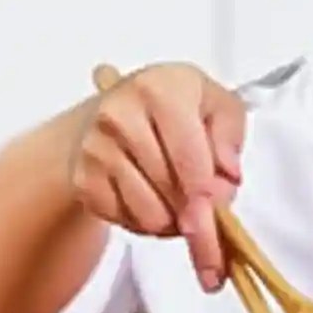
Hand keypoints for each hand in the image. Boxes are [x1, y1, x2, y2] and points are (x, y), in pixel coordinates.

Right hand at [71, 63, 245, 291]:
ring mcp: (96, 148)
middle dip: (198, 209)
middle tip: (209, 207)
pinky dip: (148, 223)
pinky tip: (156, 199)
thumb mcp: (217, 104)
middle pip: (171, 189)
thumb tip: (228, 173)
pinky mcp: (83, 180)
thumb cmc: (178, 107)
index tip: (217, 210)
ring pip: (150, 214)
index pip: (187, 154)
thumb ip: (230, 136)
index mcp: (159, 90)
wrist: (120, 108)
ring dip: (175, 220)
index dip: (207, 191)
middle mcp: (120, 115)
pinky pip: (127, 223)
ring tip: (183, 199)